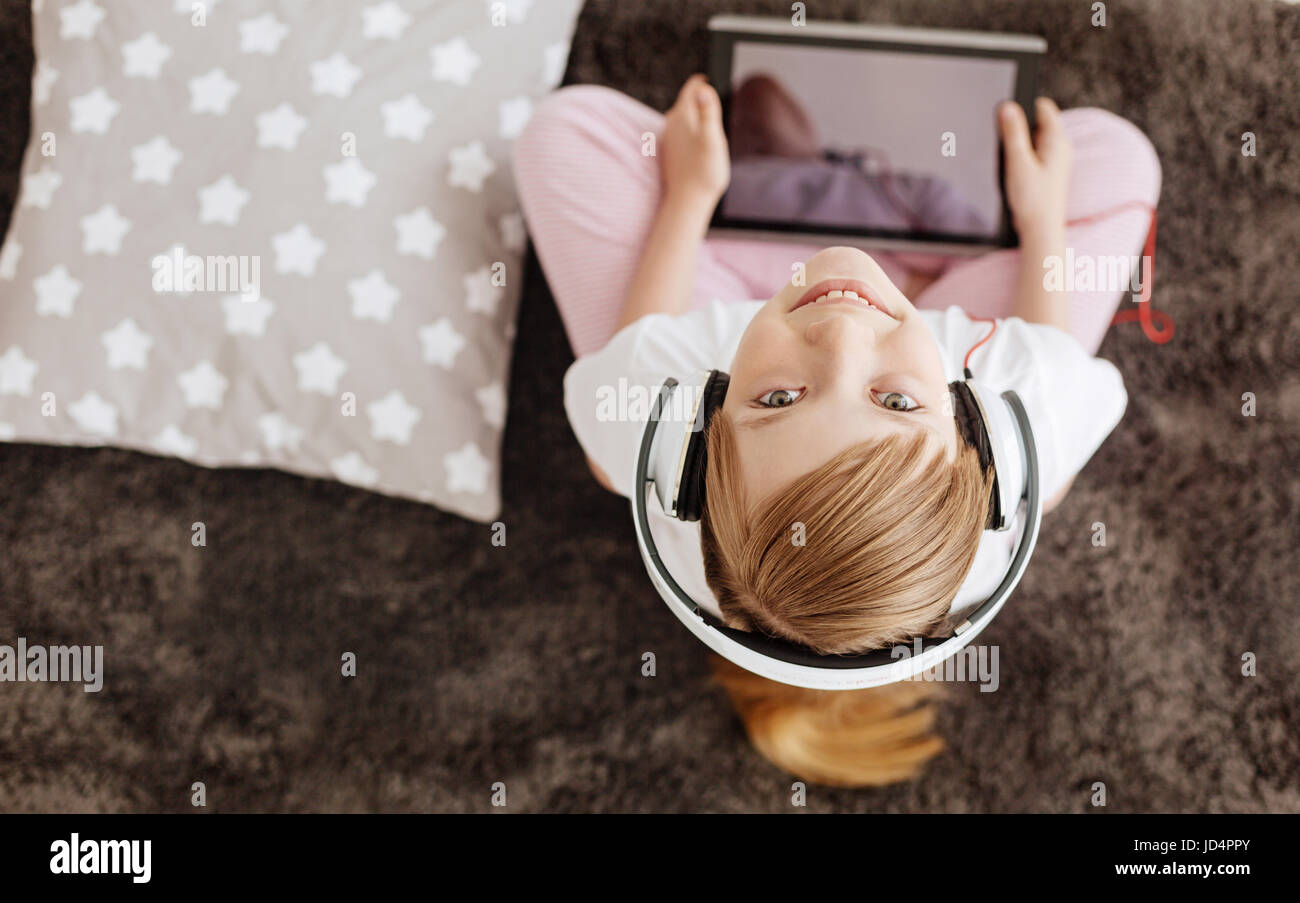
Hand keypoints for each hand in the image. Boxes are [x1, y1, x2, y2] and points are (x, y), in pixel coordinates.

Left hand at [660, 74, 729, 208]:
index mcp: (682, 115)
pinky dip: (692, 133)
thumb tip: (703, 88)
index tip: (718, 85)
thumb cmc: (704, 173)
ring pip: (684, 117)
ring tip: (711, 127)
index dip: (706, 83)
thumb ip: (709, 113)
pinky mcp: (669, 150)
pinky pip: (681, 133)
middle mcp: (671, 123)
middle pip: (688, 100)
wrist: (687, 202)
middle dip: (702, 100)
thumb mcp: (713, 140)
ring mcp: (668, 137)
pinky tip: (700, 145)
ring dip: (697, 118)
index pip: (693, 86)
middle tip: (718, 106)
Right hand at [999, 97, 1071, 233]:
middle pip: (1036, 122)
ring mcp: (1055, 160)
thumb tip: (1007, 107)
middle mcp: (1060, 147)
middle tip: (1004, 142)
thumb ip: (1013, 133)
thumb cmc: (1034, 200)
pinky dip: (1021, 157)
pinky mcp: (1048, 172)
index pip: (1043, 107)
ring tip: (1010, 162)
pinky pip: (1033, 154)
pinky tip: (1014, 172)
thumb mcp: (1018, 162)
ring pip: (1033, 140)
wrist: (1041, 230)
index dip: (1023, 106)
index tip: (1006, 114)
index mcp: (1057, 140)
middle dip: (1018, 127)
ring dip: (1018, 144)